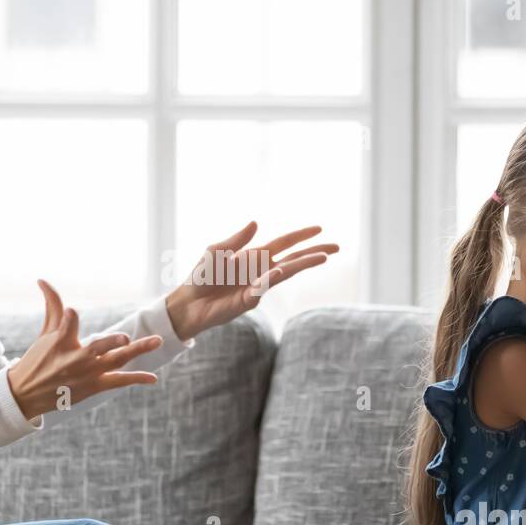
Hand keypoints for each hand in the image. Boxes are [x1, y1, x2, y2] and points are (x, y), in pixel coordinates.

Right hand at [7, 279, 163, 419]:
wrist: (29, 395)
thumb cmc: (38, 359)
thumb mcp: (45, 332)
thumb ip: (52, 305)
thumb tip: (42, 279)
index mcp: (61, 342)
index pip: (69, 323)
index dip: (71, 317)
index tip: (72, 311)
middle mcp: (76, 358)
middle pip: (98, 347)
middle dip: (112, 342)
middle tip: (126, 338)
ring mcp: (88, 373)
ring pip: (116, 361)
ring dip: (137, 351)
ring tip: (157, 340)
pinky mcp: (94, 386)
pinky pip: (119, 382)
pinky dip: (136, 379)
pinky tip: (153, 378)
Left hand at [164, 221, 338, 339]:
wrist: (189, 302)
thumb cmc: (202, 275)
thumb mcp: (217, 250)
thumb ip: (236, 239)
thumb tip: (256, 222)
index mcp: (255, 256)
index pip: (284, 244)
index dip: (301, 236)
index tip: (320, 229)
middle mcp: (262, 270)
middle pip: (294, 259)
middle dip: (314, 253)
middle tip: (336, 248)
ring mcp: (258, 286)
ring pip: (287, 273)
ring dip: (304, 264)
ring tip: (322, 258)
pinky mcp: (250, 301)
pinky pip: (264, 287)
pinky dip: (271, 278)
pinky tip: (280, 270)